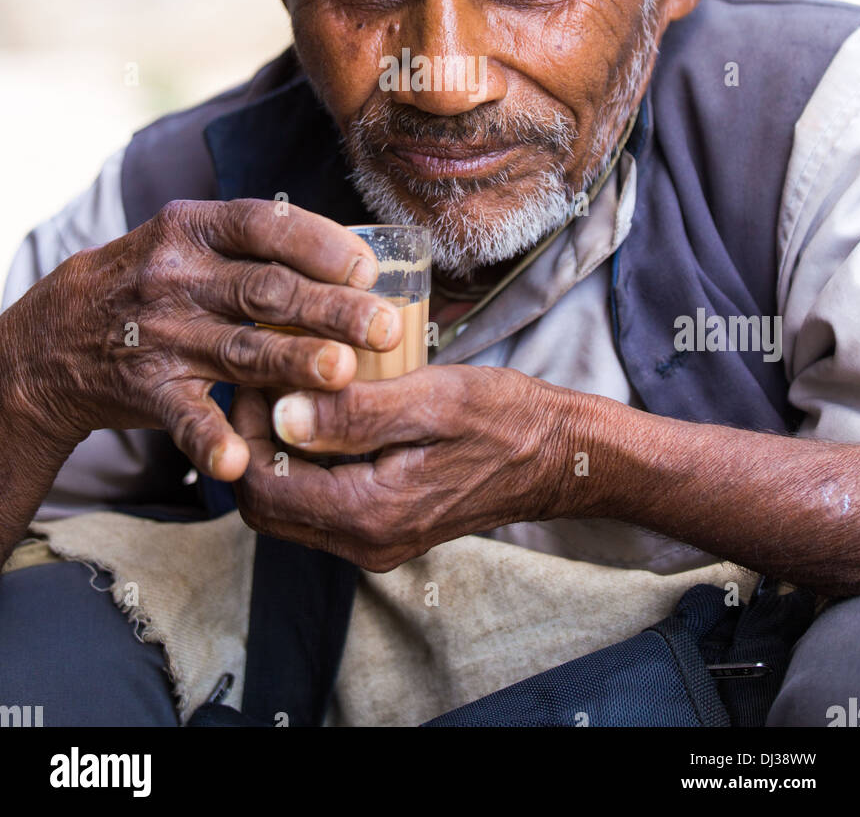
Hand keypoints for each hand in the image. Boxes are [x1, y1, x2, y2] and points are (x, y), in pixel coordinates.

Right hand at [0, 199, 402, 482]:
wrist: (55, 336)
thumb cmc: (151, 283)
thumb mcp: (189, 244)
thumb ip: (257, 250)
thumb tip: (357, 262)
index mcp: (194, 229)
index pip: (264, 224)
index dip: (319, 244)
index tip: (368, 268)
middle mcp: (177, 276)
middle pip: (265, 289)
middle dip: (330, 308)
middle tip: (384, 328)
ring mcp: (161, 334)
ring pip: (239, 348)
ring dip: (291, 363)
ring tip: (341, 375)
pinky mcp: (146, 389)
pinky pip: (183, 417)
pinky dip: (211, 441)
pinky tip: (241, 460)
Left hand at [232, 365, 597, 569]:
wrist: (559, 456)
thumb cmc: (505, 418)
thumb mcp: (434, 400)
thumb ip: (357, 413)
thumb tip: (281, 414)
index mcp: (371, 515)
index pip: (263, 487)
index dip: (244, 429)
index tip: (257, 371)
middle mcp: (365, 542)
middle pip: (266, 505)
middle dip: (252, 441)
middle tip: (264, 379)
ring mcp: (374, 540)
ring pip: (289, 505)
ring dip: (276, 450)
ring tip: (290, 387)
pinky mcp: (385, 526)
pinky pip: (320, 502)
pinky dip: (305, 460)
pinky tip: (323, 413)